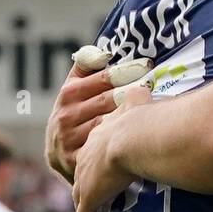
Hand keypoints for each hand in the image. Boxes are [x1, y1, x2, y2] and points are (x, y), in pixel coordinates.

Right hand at [46, 49, 150, 182]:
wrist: (57, 154)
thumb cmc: (74, 113)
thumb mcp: (73, 89)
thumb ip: (86, 67)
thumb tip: (104, 51)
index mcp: (68, 94)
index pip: (103, 79)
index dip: (126, 71)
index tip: (147, 65)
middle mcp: (66, 116)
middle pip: (107, 101)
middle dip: (132, 92)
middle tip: (155, 86)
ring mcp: (69, 139)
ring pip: (107, 125)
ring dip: (129, 117)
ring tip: (152, 109)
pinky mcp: (75, 161)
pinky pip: (102, 150)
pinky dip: (119, 143)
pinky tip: (137, 136)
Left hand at [72, 83, 150, 211]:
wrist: (133, 136)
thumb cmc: (141, 118)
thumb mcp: (137, 100)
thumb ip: (138, 94)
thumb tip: (143, 83)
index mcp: (99, 137)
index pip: (94, 150)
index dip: (97, 158)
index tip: (102, 163)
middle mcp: (87, 157)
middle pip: (83, 171)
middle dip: (86, 180)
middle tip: (93, 189)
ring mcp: (86, 178)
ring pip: (80, 194)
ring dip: (84, 203)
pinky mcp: (90, 197)